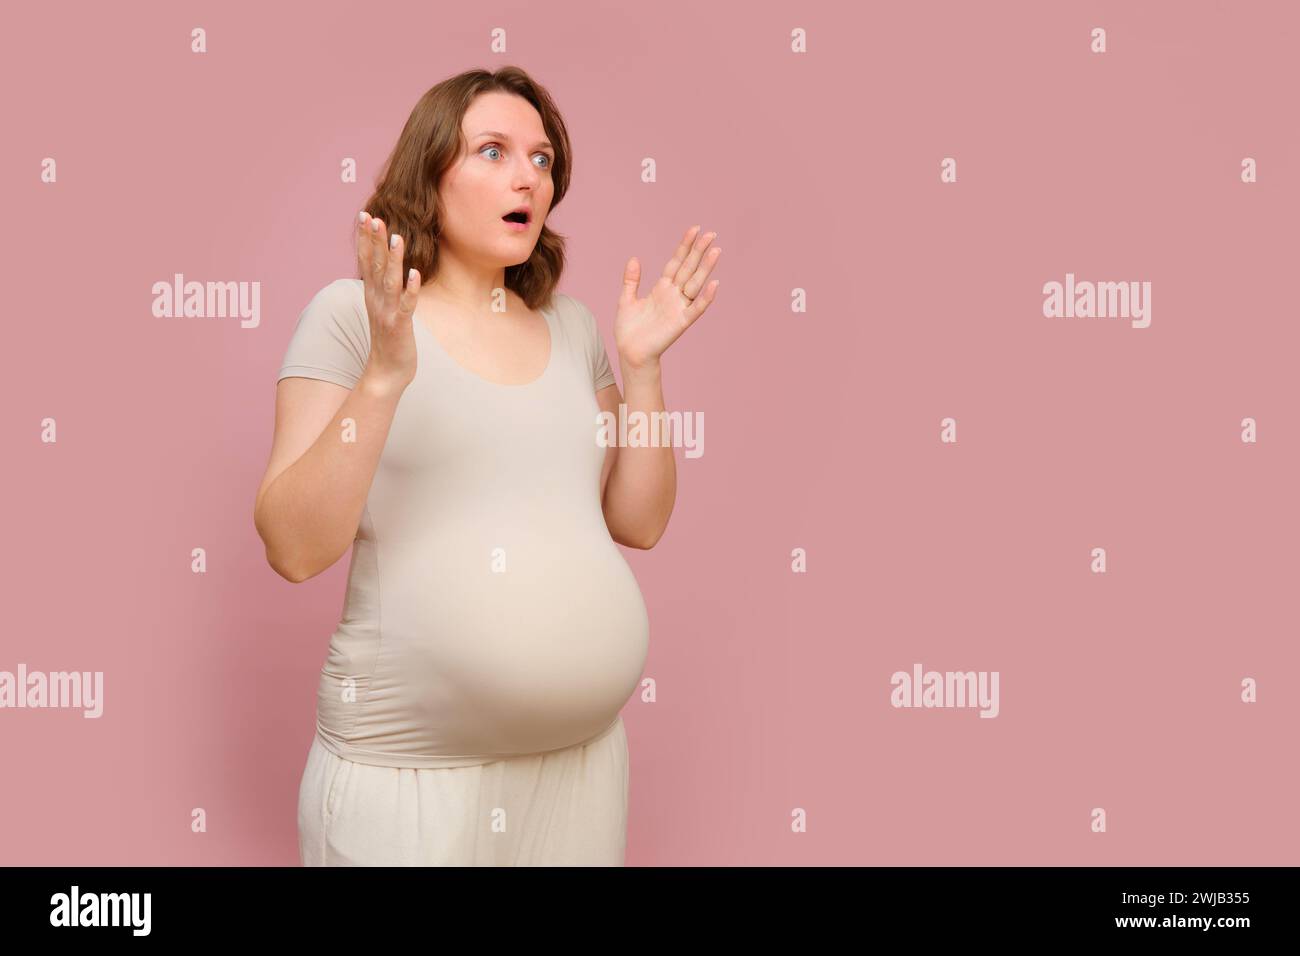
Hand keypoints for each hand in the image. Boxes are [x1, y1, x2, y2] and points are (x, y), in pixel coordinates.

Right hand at [357, 212, 420, 390]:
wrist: (386, 373)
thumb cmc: (389, 340)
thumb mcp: (383, 309)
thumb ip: (383, 289)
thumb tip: (385, 268)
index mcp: (372, 295)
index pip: (367, 261)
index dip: (366, 239)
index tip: (365, 216)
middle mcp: (376, 300)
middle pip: (375, 265)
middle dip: (375, 241)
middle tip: (373, 217)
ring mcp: (387, 313)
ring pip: (390, 281)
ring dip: (393, 259)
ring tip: (397, 237)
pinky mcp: (400, 326)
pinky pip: (406, 305)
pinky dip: (410, 289)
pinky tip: (414, 273)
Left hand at [614, 225, 720, 370]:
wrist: (630, 352)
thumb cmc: (629, 330)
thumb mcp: (626, 300)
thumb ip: (632, 280)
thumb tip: (634, 258)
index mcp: (661, 288)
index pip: (676, 262)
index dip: (684, 246)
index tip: (694, 229)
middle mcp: (673, 295)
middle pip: (689, 268)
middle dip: (699, 251)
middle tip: (711, 234)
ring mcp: (678, 307)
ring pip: (695, 283)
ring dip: (706, 268)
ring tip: (716, 250)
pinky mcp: (681, 322)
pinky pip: (696, 308)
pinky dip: (705, 297)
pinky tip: (715, 284)